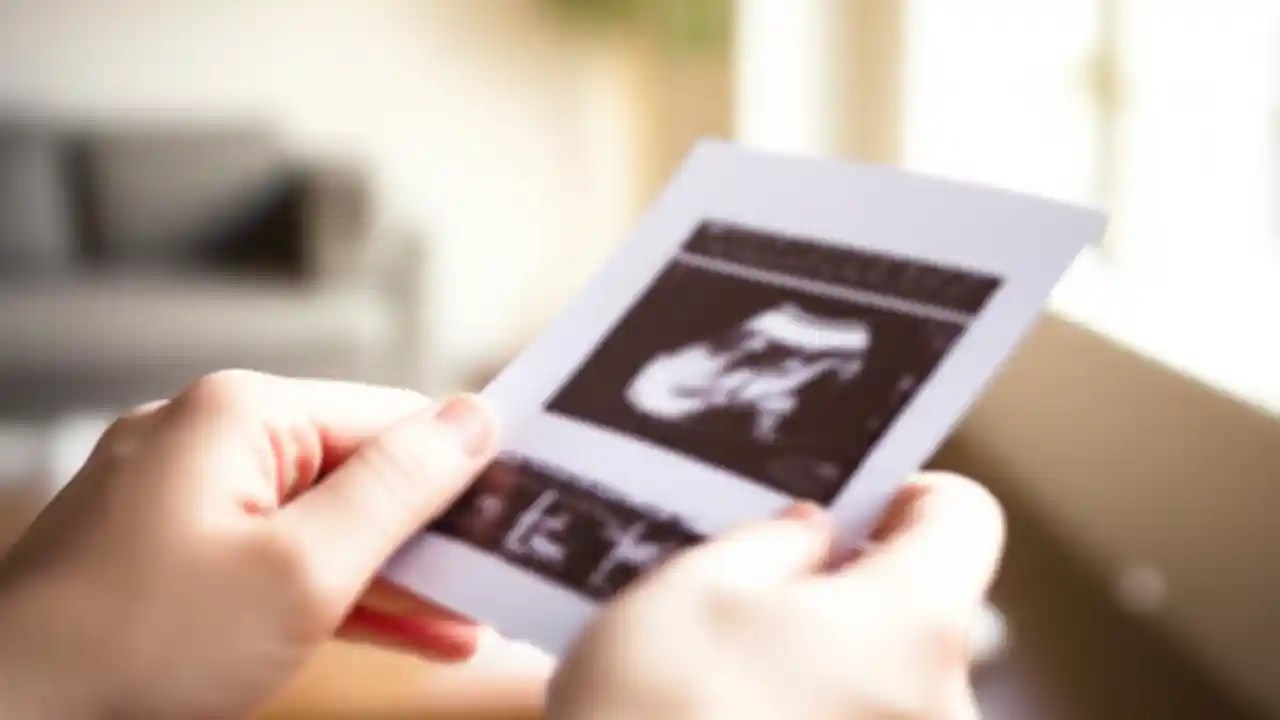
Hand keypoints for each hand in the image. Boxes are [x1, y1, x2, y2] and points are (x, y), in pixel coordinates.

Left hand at [0, 371, 500, 717]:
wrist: (14, 718)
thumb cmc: (141, 646)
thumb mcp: (305, 569)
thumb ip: (399, 488)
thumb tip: (474, 420)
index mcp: (242, 414)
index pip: (391, 417)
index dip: (461, 465)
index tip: (520, 509)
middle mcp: (212, 436)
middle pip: (358, 467)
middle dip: (429, 530)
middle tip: (500, 575)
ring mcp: (189, 494)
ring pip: (323, 519)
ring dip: (393, 571)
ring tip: (470, 618)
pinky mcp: (177, 547)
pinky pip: (279, 554)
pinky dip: (336, 590)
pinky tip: (406, 629)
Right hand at [549, 472, 1004, 719]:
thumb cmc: (647, 713)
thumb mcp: (693, 586)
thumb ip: (774, 541)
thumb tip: (813, 535)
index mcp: (914, 626)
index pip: (964, 517)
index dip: (903, 497)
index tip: (849, 511)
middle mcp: (945, 710)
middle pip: (925, 611)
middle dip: (852, 594)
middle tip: (757, 602)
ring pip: (891, 684)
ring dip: (831, 670)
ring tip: (735, 685)